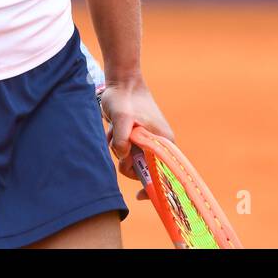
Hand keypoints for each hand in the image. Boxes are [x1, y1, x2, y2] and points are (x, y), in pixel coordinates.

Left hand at [99, 76, 173, 200]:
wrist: (120, 82)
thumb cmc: (124, 98)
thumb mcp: (122, 118)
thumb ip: (123, 140)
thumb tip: (124, 156)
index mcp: (164, 141)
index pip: (165, 172)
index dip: (154, 187)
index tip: (140, 196)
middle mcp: (158, 143)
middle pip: (143, 169)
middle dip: (127, 163)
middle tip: (120, 148)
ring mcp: (146, 140)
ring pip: (130, 160)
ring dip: (118, 150)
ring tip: (115, 130)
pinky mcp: (135, 137)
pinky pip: (124, 151)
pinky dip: (115, 143)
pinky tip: (112, 129)